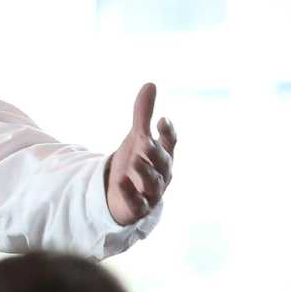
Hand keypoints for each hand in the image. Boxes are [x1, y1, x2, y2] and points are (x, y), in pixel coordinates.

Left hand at [105, 82, 175, 225]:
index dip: (168, 132)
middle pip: (161, 162)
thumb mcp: (137, 138)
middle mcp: (161, 174)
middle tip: (144, 141)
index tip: (162, 120)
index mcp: (164, 156)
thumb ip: (143, 114)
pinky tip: (121, 182)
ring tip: (135, 161)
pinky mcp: (138, 207)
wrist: (125, 196)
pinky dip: (129, 193)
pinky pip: (136, 202)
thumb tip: (150, 84)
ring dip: (144, 172)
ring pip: (151, 183)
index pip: (170, 143)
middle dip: (154, 152)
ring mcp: (151, 192)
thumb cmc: (136, 163)